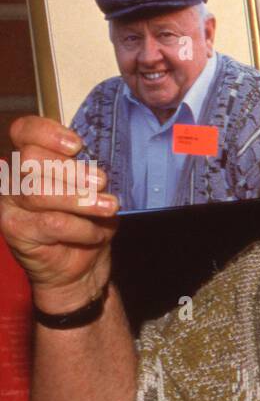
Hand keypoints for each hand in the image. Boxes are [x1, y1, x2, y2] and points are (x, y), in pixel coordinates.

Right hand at [0, 115, 118, 313]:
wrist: (81, 269)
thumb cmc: (88, 223)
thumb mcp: (94, 192)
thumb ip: (89, 172)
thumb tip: (100, 161)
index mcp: (31, 159)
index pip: (23, 131)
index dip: (48, 133)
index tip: (78, 146)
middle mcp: (14, 178)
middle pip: (29, 159)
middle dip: (70, 170)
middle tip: (101, 181)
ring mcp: (10, 204)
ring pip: (38, 191)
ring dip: (80, 199)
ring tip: (108, 206)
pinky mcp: (15, 230)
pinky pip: (51, 223)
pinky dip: (81, 228)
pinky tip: (97, 233)